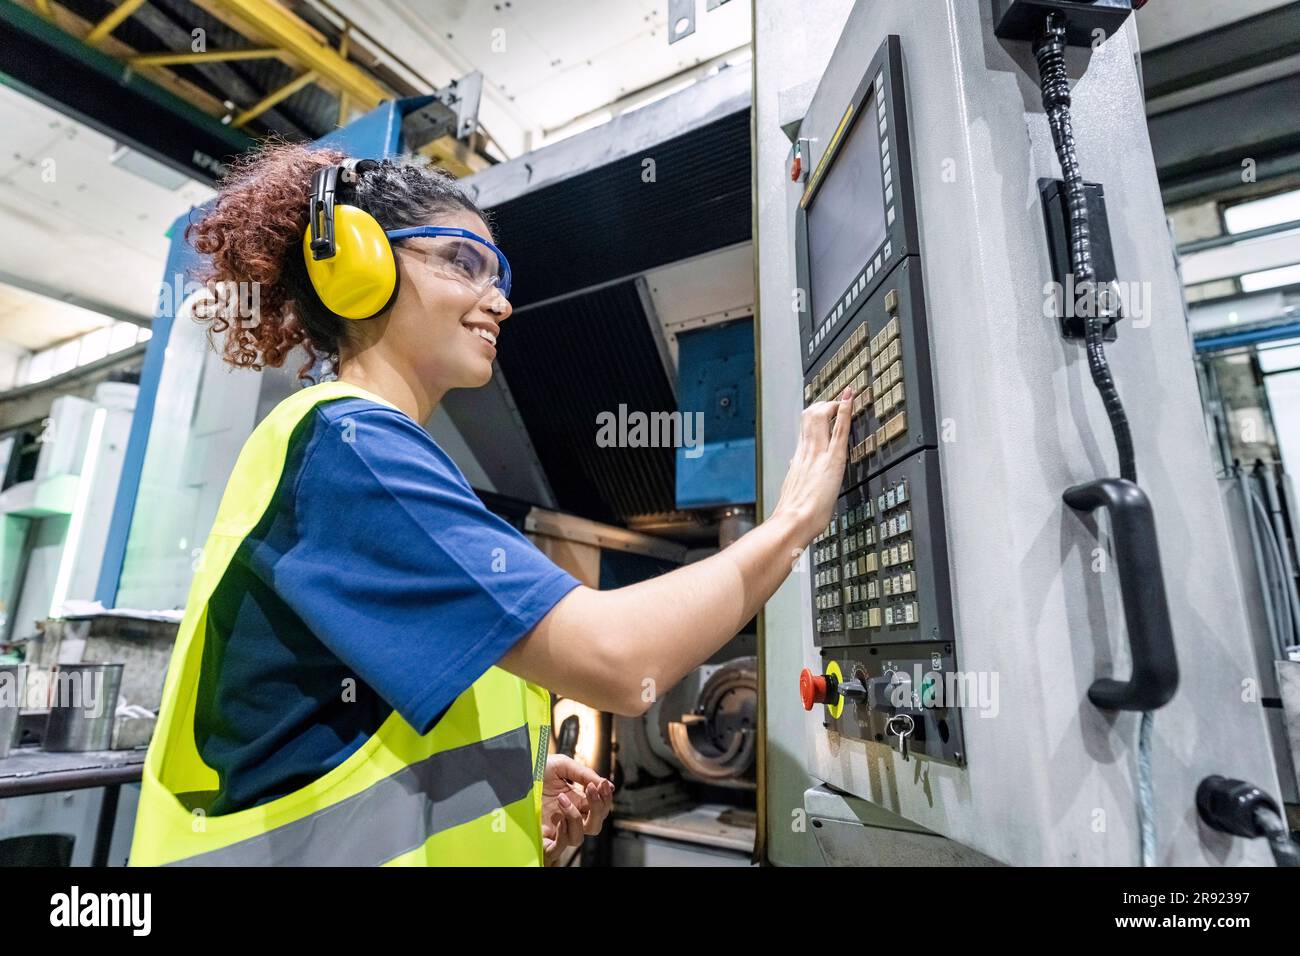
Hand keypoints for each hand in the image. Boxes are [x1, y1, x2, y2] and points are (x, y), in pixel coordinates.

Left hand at [541, 754, 613, 864]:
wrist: (515, 772)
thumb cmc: (535, 768)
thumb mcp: (562, 765)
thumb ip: (584, 773)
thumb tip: (607, 785)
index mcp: (576, 800)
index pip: (600, 809)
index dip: (605, 799)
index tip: (602, 784)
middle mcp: (568, 816)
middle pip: (595, 826)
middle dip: (597, 808)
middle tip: (589, 789)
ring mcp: (555, 828)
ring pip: (578, 838)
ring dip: (575, 818)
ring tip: (562, 799)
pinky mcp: (541, 836)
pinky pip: (557, 849)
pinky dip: (562, 837)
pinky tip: (559, 820)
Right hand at [773, 388, 851, 542]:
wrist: (793, 521)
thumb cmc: (794, 515)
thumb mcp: (792, 490)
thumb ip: (795, 476)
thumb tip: (793, 466)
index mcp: (798, 460)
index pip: (805, 431)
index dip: (814, 417)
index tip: (822, 410)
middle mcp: (806, 452)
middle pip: (810, 417)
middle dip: (823, 405)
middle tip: (835, 403)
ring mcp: (818, 453)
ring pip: (821, 417)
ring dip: (833, 404)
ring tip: (845, 397)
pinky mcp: (833, 459)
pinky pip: (839, 429)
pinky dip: (845, 412)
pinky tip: (850, 399)